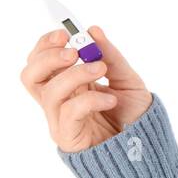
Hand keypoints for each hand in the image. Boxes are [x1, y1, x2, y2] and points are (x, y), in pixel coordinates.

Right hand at [20, 24, 152, 152]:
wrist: (147, 146)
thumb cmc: (134, 115)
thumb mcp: (128, 79)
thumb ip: (111, 57)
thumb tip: (93, 30)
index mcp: (70, 83)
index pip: (42, 61)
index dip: (45, 45)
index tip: (64, 32)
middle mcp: (60, 100)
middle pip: (31, 75)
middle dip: (47, 58)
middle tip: (74, 52)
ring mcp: (61, 119)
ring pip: (49, 92)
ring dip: (75, 75)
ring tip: (100, 70)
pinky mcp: (69, 136)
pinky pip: (68, 113)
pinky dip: (89, 99)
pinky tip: (110, 99)